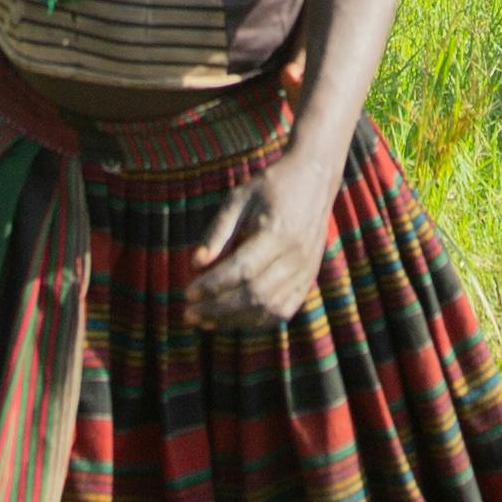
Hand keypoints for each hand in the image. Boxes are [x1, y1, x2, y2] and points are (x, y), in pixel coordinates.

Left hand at [184, 149, 343, 332]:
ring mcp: (306, 271)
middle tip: (188, 314)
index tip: (186, 294)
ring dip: (234, 320)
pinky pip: (283, 311)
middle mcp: (295, 256)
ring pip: (268, 308)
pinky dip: (256, 321)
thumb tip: (195, 264)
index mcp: (277, 233)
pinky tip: (231, 320)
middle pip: (254, 295)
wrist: (315, 180)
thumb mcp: (238, 198)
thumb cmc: (270, 187)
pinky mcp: (308, 279)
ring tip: (205, 320)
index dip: (212, 286)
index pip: (241, 270)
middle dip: (218, 309)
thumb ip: (217, 231)